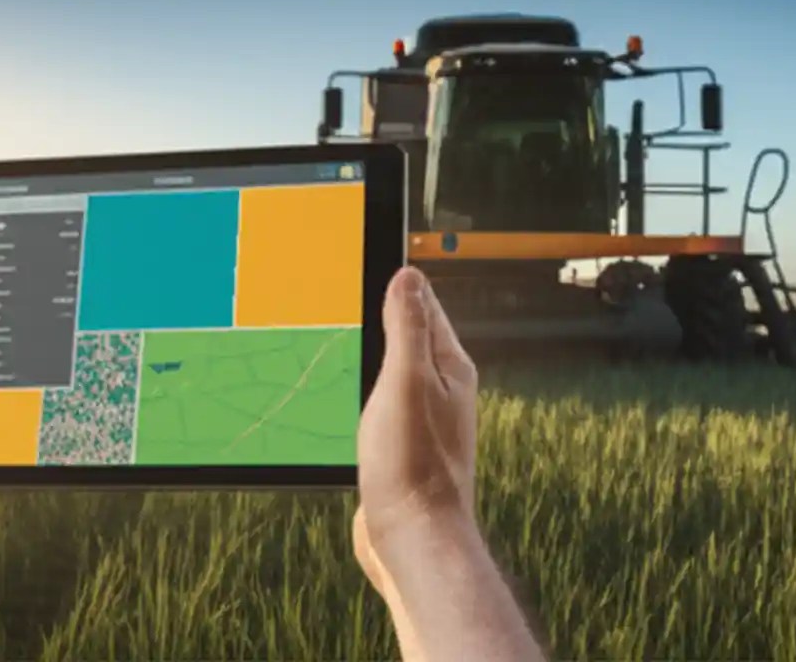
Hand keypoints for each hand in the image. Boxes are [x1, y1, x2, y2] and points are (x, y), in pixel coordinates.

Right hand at [354, 267, 478, 584]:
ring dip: (372, 356)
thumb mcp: (406, 381)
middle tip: (351, 292)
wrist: (412, 538)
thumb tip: (410, 276)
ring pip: (395, 374)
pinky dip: (365, 392)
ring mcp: (424, 422)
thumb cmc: (412, 464)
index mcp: (450, 369)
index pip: (427, 309)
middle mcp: (443, 392)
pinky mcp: (404, 449)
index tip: (377, 258)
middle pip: (412, 339)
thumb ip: (407, 329)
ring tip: (344, 335)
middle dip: (386, 317)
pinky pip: (384, 406)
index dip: (402, 285)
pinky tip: (346, 395)